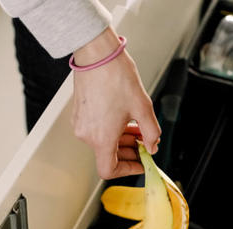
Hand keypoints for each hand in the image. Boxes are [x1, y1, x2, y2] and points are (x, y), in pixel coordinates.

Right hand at [72, 27, 160, 179]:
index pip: (109, 170)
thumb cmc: (116, 77)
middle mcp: (87, 135)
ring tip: (138, 127)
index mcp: (101, 138)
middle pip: (108, 155)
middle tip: (145, 141)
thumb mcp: (143, 108)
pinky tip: (125, 117)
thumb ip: (151, 133)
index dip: (127, 170)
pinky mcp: (79, 114)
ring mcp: (80, 124)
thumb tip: (153, 146)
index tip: (140, 162)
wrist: (97, 55)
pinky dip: (111, 129)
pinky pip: (96, 130)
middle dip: (129, 151)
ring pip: (103, 141)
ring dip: (122, 139)